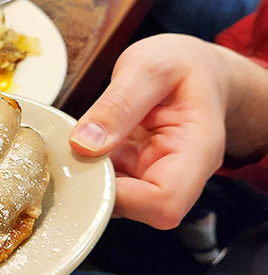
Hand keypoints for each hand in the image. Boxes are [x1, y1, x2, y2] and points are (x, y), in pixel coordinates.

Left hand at [69, 34, 228, 228]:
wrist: (194, 67)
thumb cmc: (181, 64)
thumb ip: (117, 105)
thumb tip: (84, 145)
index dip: (123, 196)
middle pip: (140, 210)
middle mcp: (182, 175)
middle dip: (99, 187)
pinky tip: (84, 144)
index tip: (91, 163)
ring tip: (80, 141)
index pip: (165, 203)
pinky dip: (89, 170)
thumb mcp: (147, 67)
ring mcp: (157, 177)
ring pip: (119, 202)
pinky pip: (109, 184)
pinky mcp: (137, 173)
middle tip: (75, 151)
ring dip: (91, 179)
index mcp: (198, 151)